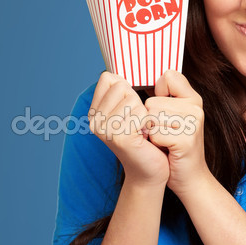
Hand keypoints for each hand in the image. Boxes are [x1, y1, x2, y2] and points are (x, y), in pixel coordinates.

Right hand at [88, 71, 169, 186]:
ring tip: (143, 131)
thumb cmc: (145, 139)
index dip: (127, 89)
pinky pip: (142, 114)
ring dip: (145, 114)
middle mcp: (95, 120)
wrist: (151, 171)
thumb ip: (123, 91)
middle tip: (139, 124)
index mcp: (95, 111)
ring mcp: (105, 129)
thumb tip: (116, 73)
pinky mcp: (120, 138)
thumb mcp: (131, 111)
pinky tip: (146, 137)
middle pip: (122, 87)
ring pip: (134, 100)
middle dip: (138, 103)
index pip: (109, 78)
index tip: (132, 110)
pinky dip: (150, 123)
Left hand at [143, 70, 211, 198]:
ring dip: (152, 132)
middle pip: (152, 101)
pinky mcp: (187, 139)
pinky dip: (156, 144)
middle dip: (150, 120)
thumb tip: (138, 79)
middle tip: (165, 133)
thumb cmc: (175, 145)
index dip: (158, 93)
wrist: (190, 176)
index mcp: (194, 98)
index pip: (168, 77)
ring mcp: (194, 123)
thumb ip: (164, 95)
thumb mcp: (173, 115)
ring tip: (165, 141)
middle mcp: (197, 107)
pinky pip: (155, 133)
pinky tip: (167, 149)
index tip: (163, 110)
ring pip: (151, 117)